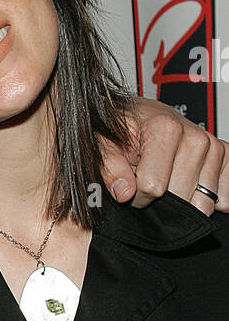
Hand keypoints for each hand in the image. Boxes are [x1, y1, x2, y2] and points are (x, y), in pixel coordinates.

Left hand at [99, 98, 227, 213]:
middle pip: (180, 198)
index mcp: (166, 129)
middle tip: (147, 178)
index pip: (153, 187)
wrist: (142, 117)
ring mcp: (214, 149)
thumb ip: (110, 166)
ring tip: (166, 177)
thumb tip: (124, 192)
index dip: (136, 193)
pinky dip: (204, 198)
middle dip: (159, 199)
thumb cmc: (124, 129)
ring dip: (182, 199)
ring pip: (202, 204)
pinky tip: (187, 184)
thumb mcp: (103, 142)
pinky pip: (225, 198)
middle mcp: (195, 138)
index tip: (130, 181)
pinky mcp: (226, 159)